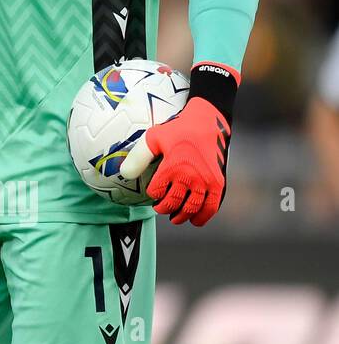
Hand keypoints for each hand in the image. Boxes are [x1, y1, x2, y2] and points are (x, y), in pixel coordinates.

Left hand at [118, 97, 230, 225]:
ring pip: (191, 208)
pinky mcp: (218, 183)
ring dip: (181, 216)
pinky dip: (203, 216)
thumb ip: (138, 157)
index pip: (157, 191)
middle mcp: (190, 177)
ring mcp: (205, 181)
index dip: (152, 194)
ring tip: (174, 217)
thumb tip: (124, 174)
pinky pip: (211, 206)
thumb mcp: (153, 138)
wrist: (207, 123)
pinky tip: (196, 220)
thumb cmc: (179, 130)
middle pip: (173, 203)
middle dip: (164, 208)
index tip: (152, 192)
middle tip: (160, 208)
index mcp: (172, 167)